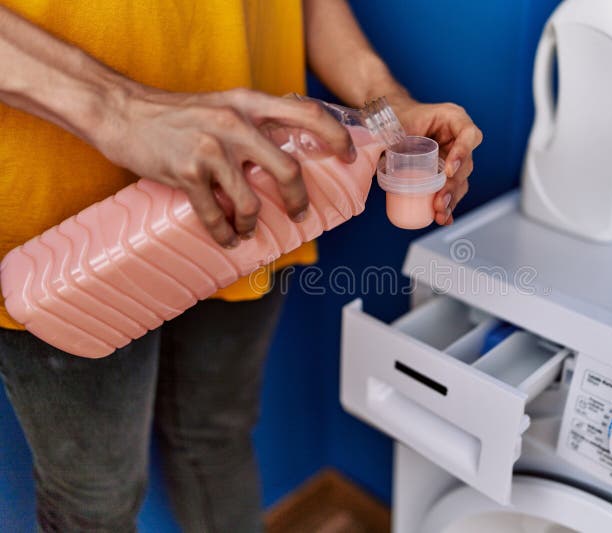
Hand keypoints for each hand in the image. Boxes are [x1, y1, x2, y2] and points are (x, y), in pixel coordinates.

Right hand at [94, 87, 356, 246]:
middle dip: (298, 199)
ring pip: (251, 200)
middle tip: (301, 213)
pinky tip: (229, 238)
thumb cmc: (179, 114)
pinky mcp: (187, 171)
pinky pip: (217, 214)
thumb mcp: (225, 105)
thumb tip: (291, 152)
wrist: (123, 113)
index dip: (335, 135)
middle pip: (287, 169)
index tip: (348, 156)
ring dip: (254, 223)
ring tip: (249, 230)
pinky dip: (226, 233)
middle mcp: (235, 123)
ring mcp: (211, 148)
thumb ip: (256, 123)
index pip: (307, 113)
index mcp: (249, 103)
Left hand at [388, 95, 482, 224]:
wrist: (392, 121)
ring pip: (460, 181)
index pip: (469, 134)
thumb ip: (389, 132)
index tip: (448, 171)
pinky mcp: (446, 173)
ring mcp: (454, 157)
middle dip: (453, 186)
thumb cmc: (397, 116)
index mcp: (452, 118)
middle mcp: (458, 138)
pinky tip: (443, 218)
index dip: (463, 153)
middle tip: (440, 201)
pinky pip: (450, 190)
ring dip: (451, 199)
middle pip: (466, 164)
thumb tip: (374, 149)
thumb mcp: (396, 120)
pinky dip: (447, 205)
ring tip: (439, 213)